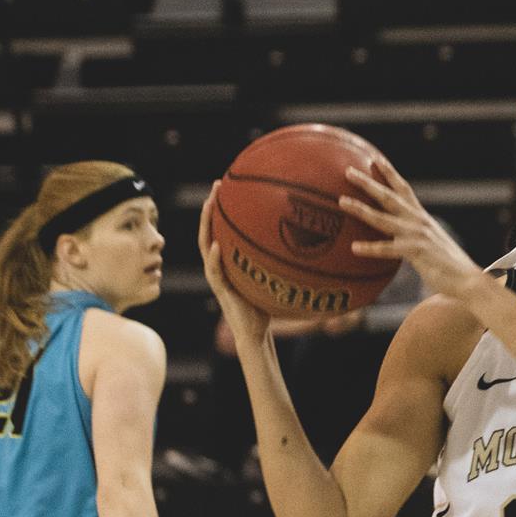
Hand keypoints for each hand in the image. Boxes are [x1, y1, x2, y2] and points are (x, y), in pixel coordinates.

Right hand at [199, 185, 271, 349]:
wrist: (255, 333)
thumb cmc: (268, 304)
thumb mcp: (275, 275)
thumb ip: (283, 258)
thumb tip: (310, 238)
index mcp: (229, 260)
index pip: (222, 227)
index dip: (224, 206)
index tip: (230, 183)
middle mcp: (219, 264)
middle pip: (209, 230)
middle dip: (211, 207)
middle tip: (217, 184)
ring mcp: (217, 277)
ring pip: (205, 245)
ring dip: (206, 225)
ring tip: (209, 205)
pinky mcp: (221, 291)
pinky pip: (215, 272)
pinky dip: (215, 258)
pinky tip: (217, 245)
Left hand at [338, 159, 486, 302]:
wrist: (468, 279)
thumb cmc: (446, 265)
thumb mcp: (429, 243)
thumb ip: (413, 236)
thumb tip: (396, 237)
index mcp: (420, 217)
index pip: (403, 188)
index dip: (389, 173)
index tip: (375, 158)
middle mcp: (418, 221)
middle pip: (389, 196)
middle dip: (369, 182)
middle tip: (349, 171)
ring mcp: (417, 234)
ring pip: (383, 218)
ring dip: (361, 209)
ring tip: (342, 202)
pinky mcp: (416, 251)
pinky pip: (388, 249)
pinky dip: (371, 247)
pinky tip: (355, 248)